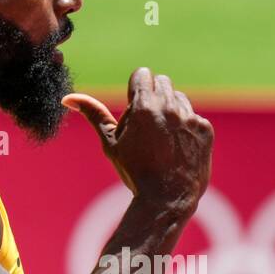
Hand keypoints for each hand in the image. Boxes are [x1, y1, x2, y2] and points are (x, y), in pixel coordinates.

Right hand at [62, 67, 212, 212]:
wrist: (167, 199)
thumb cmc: (135, 172)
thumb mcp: (111, 143)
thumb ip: (94, 115)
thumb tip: (69, 98)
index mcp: (143, 107)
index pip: (142, 74)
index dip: (136, 89)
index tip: (135, 106)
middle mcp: (169, 108)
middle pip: (161, 81)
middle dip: (153, 96)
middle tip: (148, 124)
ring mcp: (190, 118)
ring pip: (179, 97)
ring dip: (170, 110)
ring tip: (162, 138)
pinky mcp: (205, 129)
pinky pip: (194, 116)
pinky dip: (186, 127)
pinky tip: (178, 147)